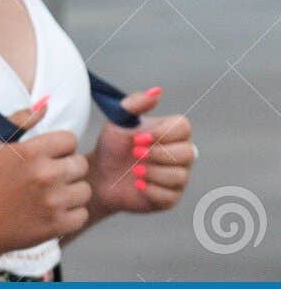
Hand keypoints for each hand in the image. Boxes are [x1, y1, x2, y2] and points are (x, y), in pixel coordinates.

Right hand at [0, 100, 90, 257]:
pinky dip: (71, 214)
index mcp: (31, 152)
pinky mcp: (58, 225)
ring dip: (71, 191)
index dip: (60, 147)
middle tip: (48, 176)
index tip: (48, 156)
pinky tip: (52, 211)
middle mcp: (46, 175)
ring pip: (85, 190)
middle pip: (81, 164)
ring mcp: (54, 202)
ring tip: (51, 194)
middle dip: (67, 168)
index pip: (70, 140)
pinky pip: (82, 214)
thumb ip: (20, 119)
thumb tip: (45, 104)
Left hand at [88, 86, 193, 214]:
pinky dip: (151, 190)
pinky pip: (170, 196)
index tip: (138, 138)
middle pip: (188, 153)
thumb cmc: (112, 145)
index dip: (164, 133)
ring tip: (134, 170)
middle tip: (134, 153)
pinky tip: (137, 185)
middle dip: (159, 154)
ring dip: (154, 172)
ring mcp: (177, 177)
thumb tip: (157, 90)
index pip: (184, 127)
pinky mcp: (170, 198)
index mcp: (170, 133)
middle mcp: (179, 155)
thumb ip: (135, 103)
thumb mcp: (118, 121)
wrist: (100, 174)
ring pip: (180, 176)